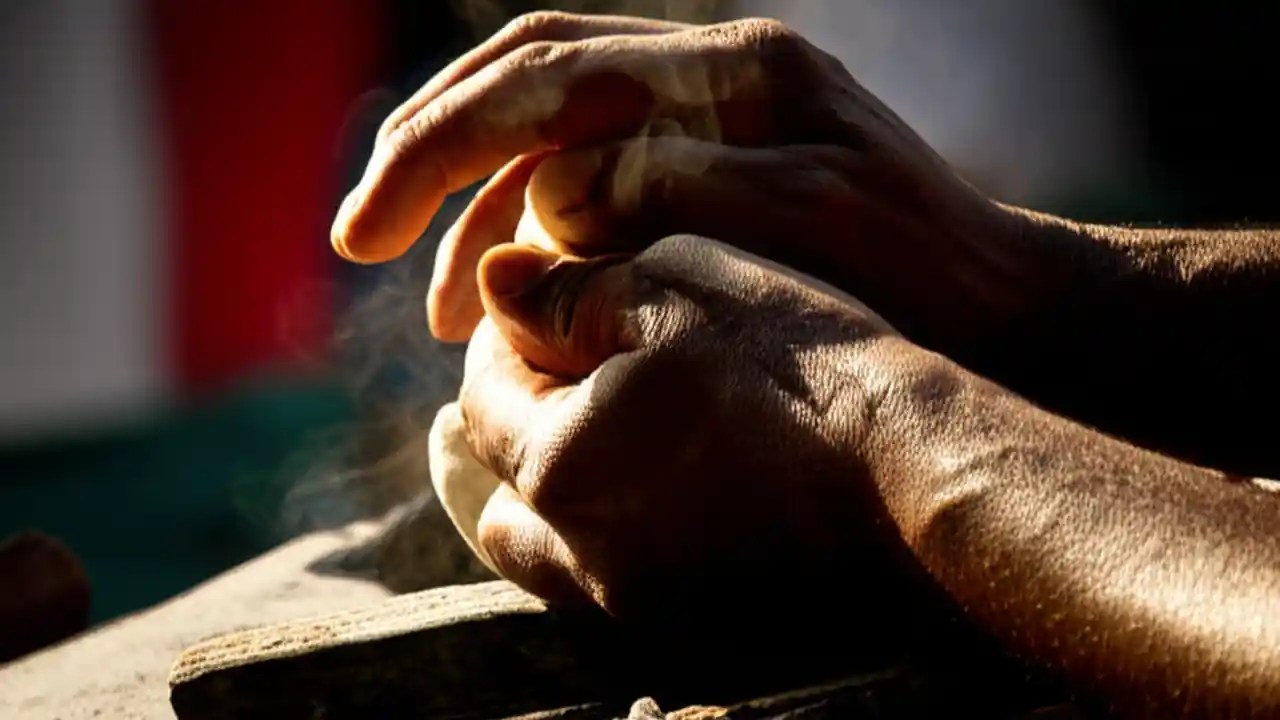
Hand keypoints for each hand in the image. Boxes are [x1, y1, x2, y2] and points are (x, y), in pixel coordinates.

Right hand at [332, 12, 1048, 353]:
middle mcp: (710, 71)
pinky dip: (538, 231)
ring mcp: (707, 116)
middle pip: (526, 77)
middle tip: (357, 238)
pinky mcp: (708, 166)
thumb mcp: (808, 224)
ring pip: (550, 132)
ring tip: (438, 308)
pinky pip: (593, 177)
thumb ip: (674, 189)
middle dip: (431, 154)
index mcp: (732, 70)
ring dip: (480, 210)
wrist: (1007, 309)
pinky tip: (513, 293)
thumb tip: (548, 193)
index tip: (361, 230)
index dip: (437, 147)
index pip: (545, 78)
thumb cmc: (926, 276)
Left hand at [458, 233, 943, 631]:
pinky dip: (607, 533)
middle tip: (532, 382)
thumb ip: (570, 292)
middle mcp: (586, 557)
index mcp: (561, 468)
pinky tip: (650, 491)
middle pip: (498, 500)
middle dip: (502, 435)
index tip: (539, 302)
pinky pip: (616, 583)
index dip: (500, 343)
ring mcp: (646, 605)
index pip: (481, 403)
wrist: (925, 481)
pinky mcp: (704, 630)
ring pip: (550, 555)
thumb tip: (498, 282)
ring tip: (579, 441)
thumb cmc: (805, 369)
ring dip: (547, 495)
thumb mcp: (679, 288)